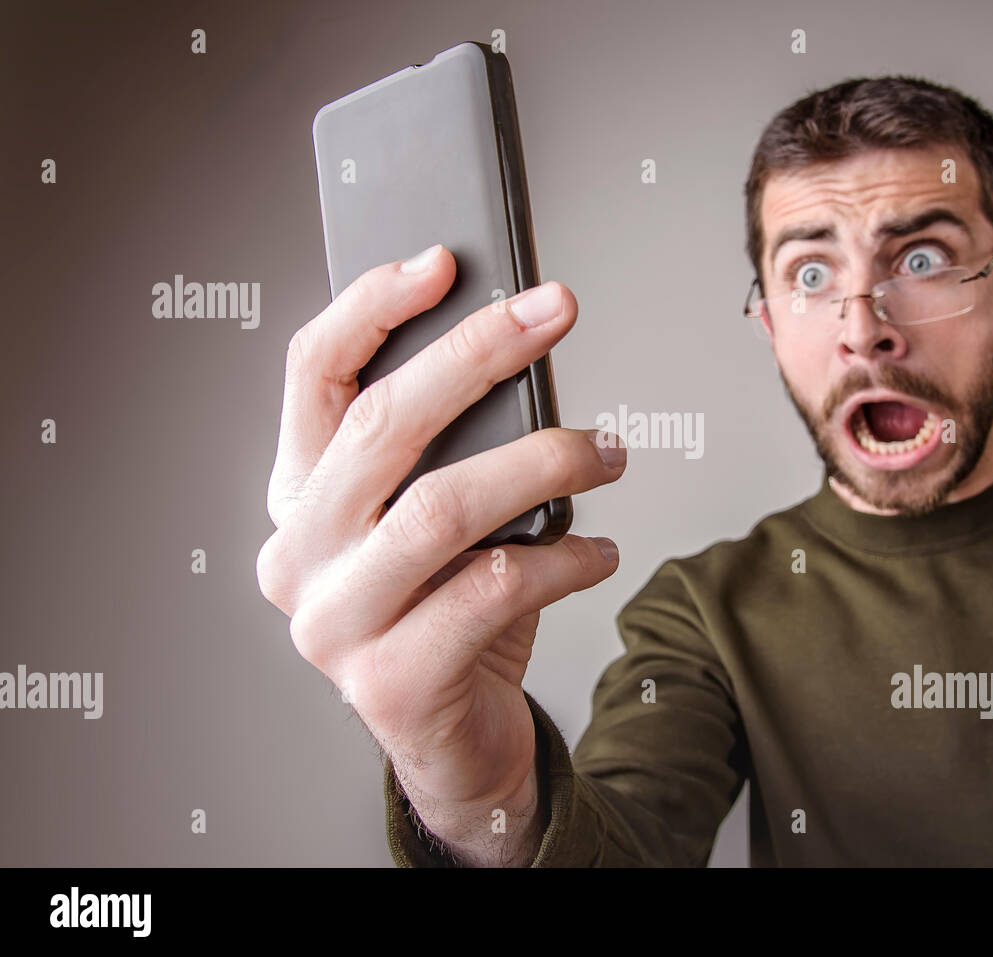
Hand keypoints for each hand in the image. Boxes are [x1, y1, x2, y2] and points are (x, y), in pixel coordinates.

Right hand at [256, 245, 624, 850]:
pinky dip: (564, 558)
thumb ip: (444, 451)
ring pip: (444, 507)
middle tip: (555, 310)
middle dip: (479, 352)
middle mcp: (296, 555)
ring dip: (545, 462)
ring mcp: (334, 623)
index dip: (371, 307)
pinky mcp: (391, 681)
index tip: (443, 262)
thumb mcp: (432, 521)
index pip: (311, 375)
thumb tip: (516, 345)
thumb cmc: (450, 612)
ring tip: (607, 452)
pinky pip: (494, 589)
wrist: (454, 739)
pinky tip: (599, 548)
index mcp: (297, 496)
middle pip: (383, 425)